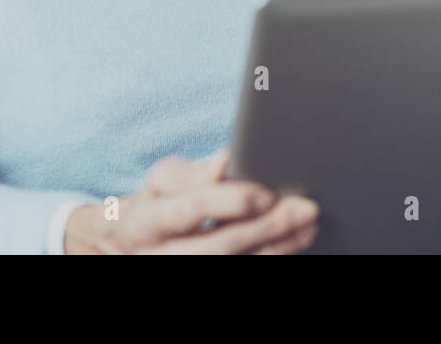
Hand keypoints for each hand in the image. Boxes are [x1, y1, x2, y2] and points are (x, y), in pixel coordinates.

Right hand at [63, 149, 318, 253]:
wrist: (132, 247)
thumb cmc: (156, 204)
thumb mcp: (161, 181)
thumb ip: (193, 173)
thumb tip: (225, 160)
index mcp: (146, 222)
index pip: (188, 210)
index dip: (229, 201)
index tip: (265, 192)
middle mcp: (161, 256)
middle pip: (220, 247)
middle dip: (267, 228)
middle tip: (305, 208)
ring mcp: (182, 273)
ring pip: (236, 267)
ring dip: (280, 247)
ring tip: (308, 225)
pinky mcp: (205, 280)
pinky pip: (243, 274)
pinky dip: (273, 259)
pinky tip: (293, 243)